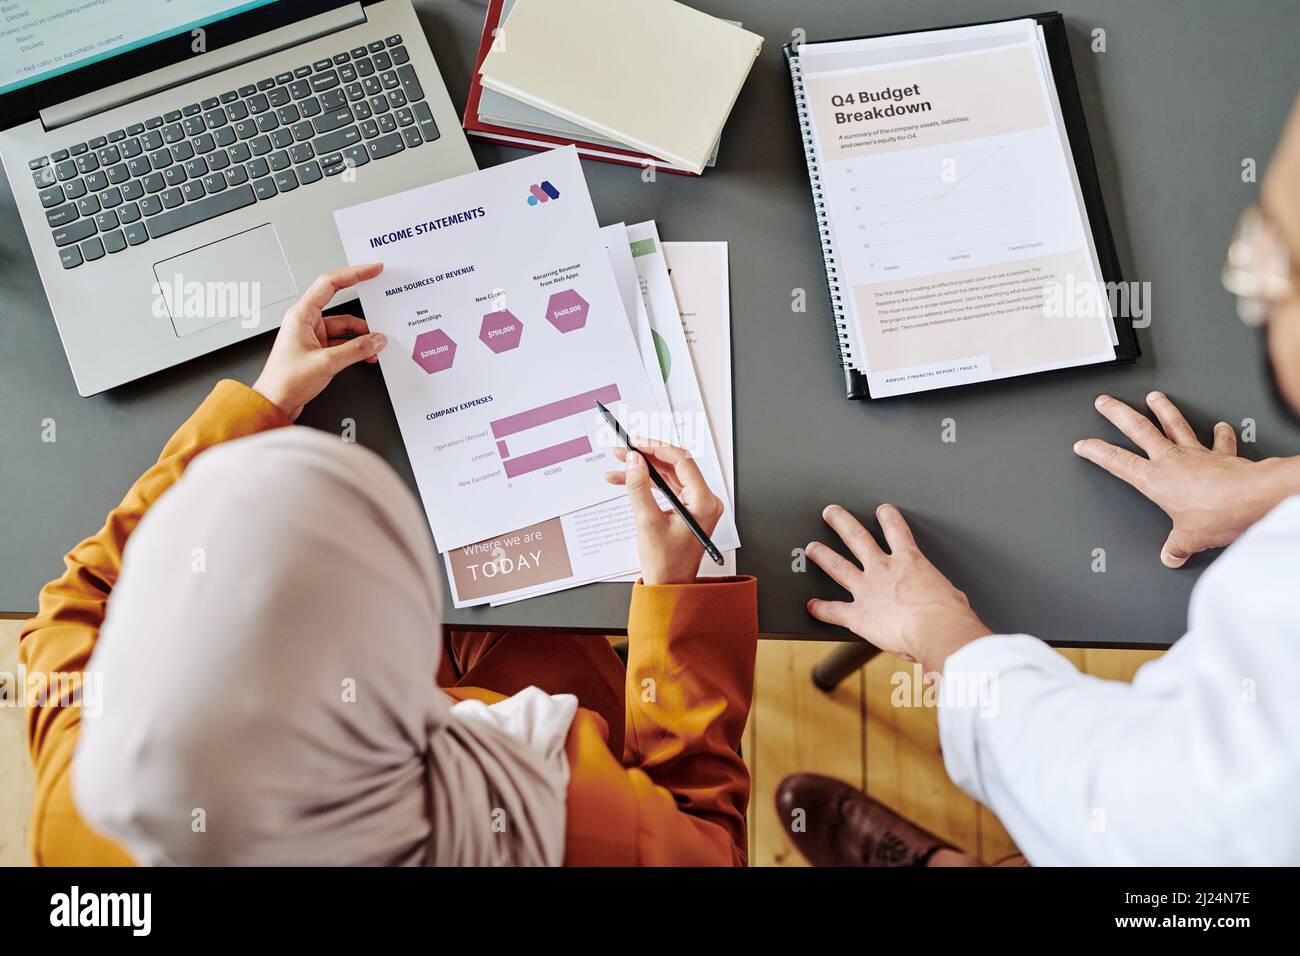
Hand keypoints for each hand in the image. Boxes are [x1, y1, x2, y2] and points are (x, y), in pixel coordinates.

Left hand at [252, 263, 386, 420]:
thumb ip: (356, 350)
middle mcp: (306, 321)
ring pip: (345, 329)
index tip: (372, 269)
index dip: (354, 274)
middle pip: (342, 309)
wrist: (274, 402)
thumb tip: (376, 340)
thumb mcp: (326, 363)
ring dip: (361, 337)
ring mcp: (312, 335)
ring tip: (376, 346)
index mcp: (302, 315)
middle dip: (363, 316)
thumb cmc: (285, 380)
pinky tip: (366, 354)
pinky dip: (356, 347)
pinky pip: (342, 342)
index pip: (330, 283)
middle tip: (381, 311)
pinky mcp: (317, 349)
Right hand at [604, 439, 722, 584]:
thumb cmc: (666, 564)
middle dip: (646, 457)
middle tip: (623, 451)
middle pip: (674, 466)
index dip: (656, 448)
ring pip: (668, 475)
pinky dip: (646, 484)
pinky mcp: (685, 509)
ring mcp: (695, 504)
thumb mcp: (647, 522)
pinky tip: (625, 480)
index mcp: (704, 502)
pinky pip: (666, 488)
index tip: (636, 443)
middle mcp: (704, 500)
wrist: (669, 586)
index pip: (682, 461)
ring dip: (642, 470)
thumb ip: (639, 487)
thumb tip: (633, 461)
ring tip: (618, 465)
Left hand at [806, 504, 990, 672]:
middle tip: (831, 513)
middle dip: (841, 522)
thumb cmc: (949, 615)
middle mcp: (883, 570)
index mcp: (910, 562)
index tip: (881, 510)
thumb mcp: (951, 594)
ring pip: (838, 565)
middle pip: (856, 537)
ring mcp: (866, 590)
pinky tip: (811, 606)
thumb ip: (939, 592)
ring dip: (822, 555)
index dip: (887, 517)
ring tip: (812, 548)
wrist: (935, 631)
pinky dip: (820, 609)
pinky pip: (832, 610)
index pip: (896, 530)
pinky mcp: (857, 614)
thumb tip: (945, 601)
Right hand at [1074, 392, 1299, 566]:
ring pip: (1175, 424)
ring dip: (1163, 409)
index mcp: (1154, 479)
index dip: (1097, 451)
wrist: (1251, 497)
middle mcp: (1172, 460)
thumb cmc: (1218, 512)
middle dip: (1118, 414)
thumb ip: (1177, 546)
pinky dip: (1221, 434)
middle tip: (1105, 402)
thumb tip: (1172, 555)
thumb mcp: (1189, 538)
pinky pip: (1220, 441)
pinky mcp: (1222, 455)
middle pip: (1139, 429)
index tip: (1084, 444)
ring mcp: (1197, 454)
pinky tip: (1219, 426)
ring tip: (1154, 397)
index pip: (1117, 461)